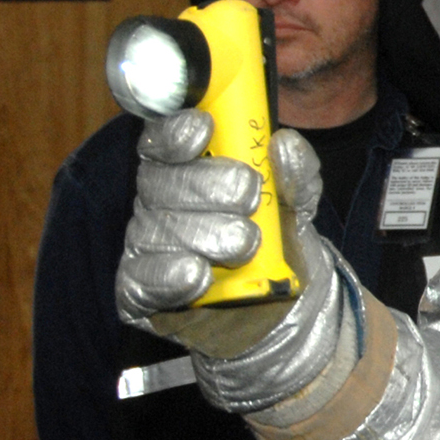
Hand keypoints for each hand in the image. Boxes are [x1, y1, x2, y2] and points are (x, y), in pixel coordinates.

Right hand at [115, 112, 342, 404]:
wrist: (289, 310)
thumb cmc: (281, 242)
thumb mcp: (299, 202)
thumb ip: (296, 170)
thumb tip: (284, 144)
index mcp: (188, 168)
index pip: (165, 140)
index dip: (176, 131)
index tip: (204, 128)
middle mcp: (160, 203)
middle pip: (162, 182)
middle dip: (207, 184)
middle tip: (248, 193)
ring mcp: (148, 246)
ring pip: (157, 230)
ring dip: (204, 233)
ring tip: (245, 243)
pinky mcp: (140, 292)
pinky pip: (142, 279)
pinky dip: (171, 276)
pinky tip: (197, 273)